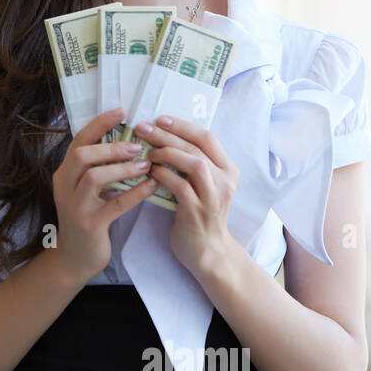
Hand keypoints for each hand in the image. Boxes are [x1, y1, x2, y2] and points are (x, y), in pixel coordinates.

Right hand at [50, 106, 158, 284]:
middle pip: (82, 155)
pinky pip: (115, 204)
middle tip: (138, 145)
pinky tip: (152, 186)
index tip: (121, 111)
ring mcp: (75, 206)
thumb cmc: (87, 219)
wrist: (74, 259)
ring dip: (123, 167)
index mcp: (64, 173)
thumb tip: (128, 143)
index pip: (78, 141)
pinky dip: (135, 193)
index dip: (99, 124)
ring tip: (146, 164)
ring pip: (95, 177)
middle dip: (112, 146)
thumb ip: (99, 169)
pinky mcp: (90, 224)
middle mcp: (64, 186)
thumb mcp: (86, 191)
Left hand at [134, 115, 240, 274]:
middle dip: (168, 135)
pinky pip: (180, 187)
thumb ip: (191, 164)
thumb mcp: (202, 185)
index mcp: (227, 169)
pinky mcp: (198, 212)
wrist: (207, 251)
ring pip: (194, 164)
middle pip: (197, 147)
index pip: (207, 137)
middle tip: (143, 127)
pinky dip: (163, 176)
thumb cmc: (198, 214)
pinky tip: (149, 172)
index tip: (160, 118)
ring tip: (147, 152)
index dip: (182, 125)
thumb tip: (163, 137)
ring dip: (167, 153)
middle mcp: (225, 180)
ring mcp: (213, 197)